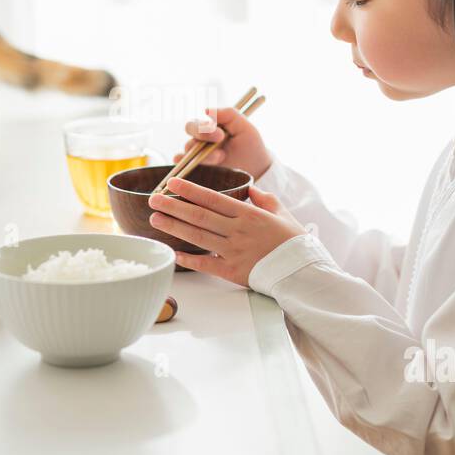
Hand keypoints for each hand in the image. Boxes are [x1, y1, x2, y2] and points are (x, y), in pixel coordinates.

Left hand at [148, 176, 306, 286]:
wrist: (302, 271)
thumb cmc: (294, 242)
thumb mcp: (282, 213)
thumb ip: (265, 199)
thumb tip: (250, 189)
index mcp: (248, 214)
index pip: (213, 199)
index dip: (190, 190)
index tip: (172, 183)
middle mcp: (237, 231)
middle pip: (199, 216)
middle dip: (174, 206)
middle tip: (153, 198)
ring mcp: (233, 252)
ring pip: (198, 237)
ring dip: (174, 227)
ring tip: (155, 218)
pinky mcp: (232, 272)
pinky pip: (206, 265)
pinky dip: (188, 259)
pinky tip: (173, 252)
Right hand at [174, 105, 272, 179]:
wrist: (257, 169)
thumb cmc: (250, 146)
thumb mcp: (244, 127)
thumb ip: (228, 114)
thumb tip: (206, 110)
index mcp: (210, 127)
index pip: (196, 123)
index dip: (205, 127)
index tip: (221, 134)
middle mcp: (200, 140)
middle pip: (189, 130)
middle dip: (202, 134)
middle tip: (219, 139)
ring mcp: (198, 155)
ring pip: (188, 150)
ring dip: (204, 154)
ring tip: (221, 157)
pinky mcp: (199, 170)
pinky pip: (184, 165)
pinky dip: (186, 165)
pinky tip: (199, 165)